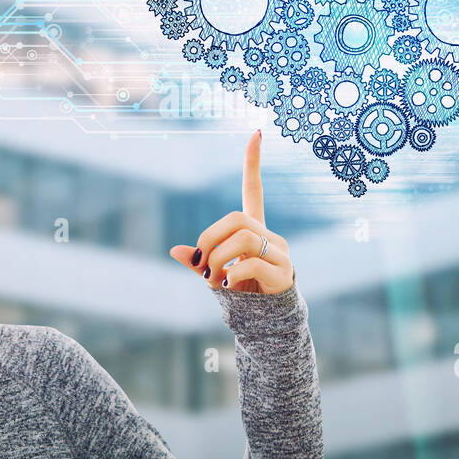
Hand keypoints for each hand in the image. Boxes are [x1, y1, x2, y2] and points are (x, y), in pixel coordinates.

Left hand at [168, 129, 294, 294]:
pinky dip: (233, 275)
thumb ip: (199, 262)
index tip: (255, 133)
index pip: (253, 190)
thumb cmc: (242, 293)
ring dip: (219, 259)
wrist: (268, 324)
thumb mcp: (215, 275)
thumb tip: (174, 251)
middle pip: (237, 218)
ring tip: (213, 279)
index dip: (252, 163)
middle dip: (210, 238)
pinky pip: (252, 263)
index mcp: (253, 231)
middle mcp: (270, 236)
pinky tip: (228, 287)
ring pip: (244, 239)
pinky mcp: (284, 272)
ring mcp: (280, 253)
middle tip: (201, 265)